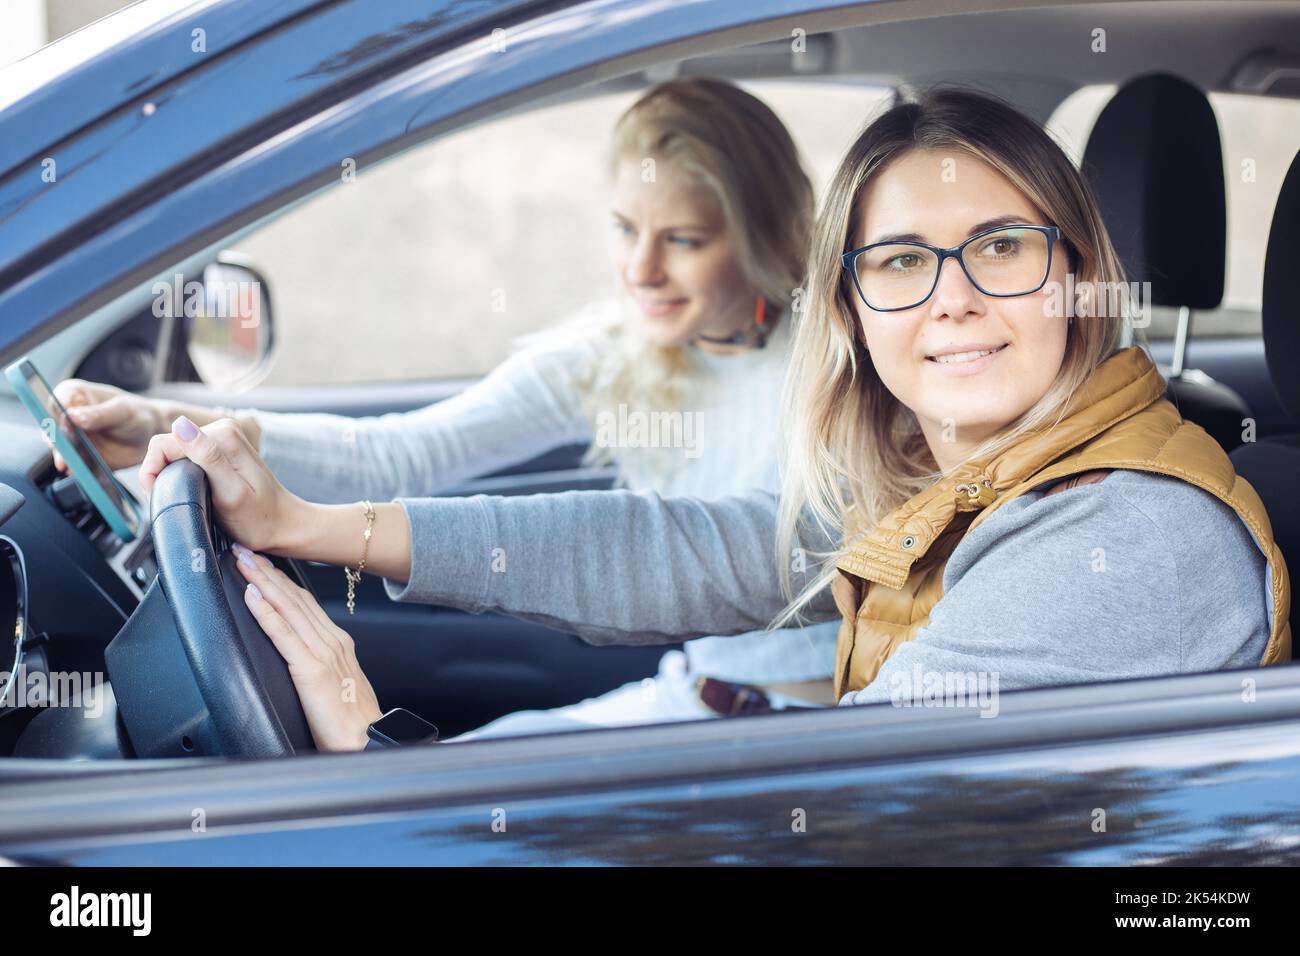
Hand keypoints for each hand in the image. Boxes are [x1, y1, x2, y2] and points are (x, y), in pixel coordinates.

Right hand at [50, 379, 169, 471]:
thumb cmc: (136, 414)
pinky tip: (82, 475)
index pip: (58, 402)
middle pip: (56, 429)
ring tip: (69, 467)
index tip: (68, 424)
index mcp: (75, 395)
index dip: (61, 414)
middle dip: (59, 442)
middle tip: (65, 452)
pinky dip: (79, 471)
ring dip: (65, 459)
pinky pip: (76, 465)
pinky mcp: (80, 457)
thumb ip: (98, 414)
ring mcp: (73, 439)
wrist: (151, 434)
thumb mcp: (121, 411)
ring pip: (62, 450)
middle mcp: (68, 417)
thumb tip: (72, 416)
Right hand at [139, 415, 310, 553]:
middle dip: (161, 473)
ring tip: (184, 500)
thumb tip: (181, 425)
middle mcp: (223, 429)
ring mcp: (222, 438)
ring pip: (174, 451)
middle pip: (167, 445)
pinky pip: (187, 456)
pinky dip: (181, 474)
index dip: (153, 471)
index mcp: (223, 435)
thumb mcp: (231, 492)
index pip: (164, 443)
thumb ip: (208, 457)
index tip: (160, 496)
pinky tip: (192, 492)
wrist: (283, 525)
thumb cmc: (259, 518)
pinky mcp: (221, 449)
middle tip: (175, 502)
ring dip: (170, 475)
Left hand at [233, 545, 381, 751]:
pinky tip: (252, 596)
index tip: (262, 563)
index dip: (282, 581)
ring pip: (288, 608)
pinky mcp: (311, 670)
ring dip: (263, 582)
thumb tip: (301, 664)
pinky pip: (283, 635)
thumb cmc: (354, 725)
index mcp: (339, 644)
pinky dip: (266, 612)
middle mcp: (333, 642)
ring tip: (243, 562)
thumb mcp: (339, 687)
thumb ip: (322, 669)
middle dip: (268, 572)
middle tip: (244, 549)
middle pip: (295, 598)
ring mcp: (323, 653)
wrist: (370, 743)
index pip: (306, 604)